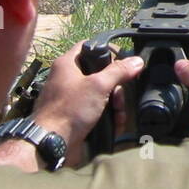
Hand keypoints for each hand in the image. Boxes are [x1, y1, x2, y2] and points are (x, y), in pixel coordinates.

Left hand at [31, 41, 144, 163]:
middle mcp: (68, 77)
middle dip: (116, 87)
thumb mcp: (98, 86)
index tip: (124, 62)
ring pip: (102, 92)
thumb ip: (119, 71)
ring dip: (115, 104)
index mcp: (68, 64)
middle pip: (101, 72)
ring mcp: (72, 96)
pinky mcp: (76, 113)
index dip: (108, 50)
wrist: (51, 143)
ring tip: (118, 116)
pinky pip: (97, 108)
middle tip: (119, 98)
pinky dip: (108, 114)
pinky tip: (115, 124)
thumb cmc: (70, 110)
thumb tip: (137, 60)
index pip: (90, 45)